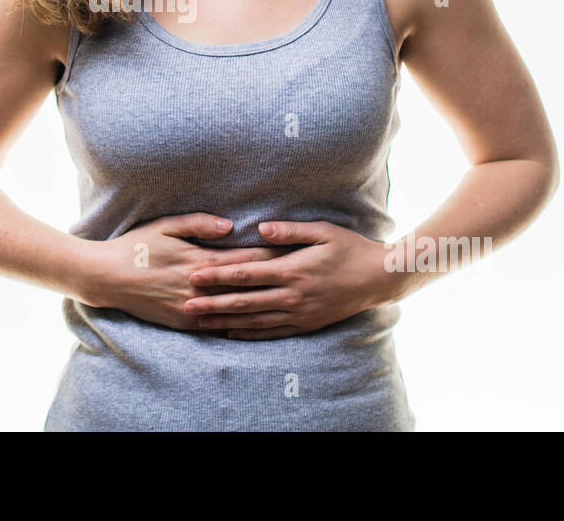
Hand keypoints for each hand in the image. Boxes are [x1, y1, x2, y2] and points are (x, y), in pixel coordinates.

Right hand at [80, 212, 289, 331]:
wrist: (107, 278)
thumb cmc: (137, 246)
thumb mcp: (166, 225)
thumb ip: (200, 224)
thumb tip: (230, 226)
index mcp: (201, 260)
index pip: (246, 258)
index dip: (273, 254)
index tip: (297, 250)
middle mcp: (201, 287)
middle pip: (247, 284)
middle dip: (277, 279)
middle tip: (305, 275)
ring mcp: (193, 308)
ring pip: (237, 309)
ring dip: (262, 304)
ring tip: (289, 300)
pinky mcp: (184, 322)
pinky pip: (218, 326)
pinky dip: (239, 324)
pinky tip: (257, 323)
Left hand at [182, 220, 407, 339]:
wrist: (379, 278)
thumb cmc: (349, 248)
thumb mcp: (322, 231)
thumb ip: (289, 231)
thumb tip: (260, 230)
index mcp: (292, 270)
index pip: (246, 274)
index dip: (218, 275)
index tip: (194, 275)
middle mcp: (292, 296)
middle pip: (243, 301)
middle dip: (211, 303)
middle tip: (185, 305)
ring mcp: (299, 313)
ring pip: (253, 321)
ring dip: (224, 322)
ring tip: (199, 322)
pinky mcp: (306, 324)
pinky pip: (271, 332)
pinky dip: (248, 334)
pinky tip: (231, 333)